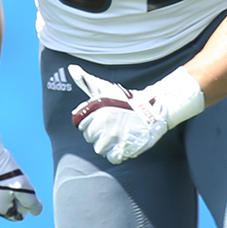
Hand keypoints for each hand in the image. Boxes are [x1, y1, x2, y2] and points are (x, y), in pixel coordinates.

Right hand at [0, 101, 41, 220]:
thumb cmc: (3, 170)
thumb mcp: (24, 186)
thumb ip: (32, 203)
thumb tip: (36, 211)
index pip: (17, 214)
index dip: (24, 203)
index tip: (24, 189)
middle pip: (6, 204)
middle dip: (13, 195)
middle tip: (15, 179)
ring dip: (2, 188)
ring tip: (4, 173)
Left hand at [69, 65, 204, 164]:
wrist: (155, 108)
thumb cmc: (127, 99)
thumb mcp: (105, 88)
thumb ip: (86, 81)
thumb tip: (71, 68)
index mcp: (98, 110)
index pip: (81, 125)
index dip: (89, 124)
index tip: (99, 120)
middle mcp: (106, 123)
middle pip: (90, 138)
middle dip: (97, 134)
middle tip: (110, 128)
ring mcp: (116, 137)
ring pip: (100, 149)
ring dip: (106, 145)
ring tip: (116, 137)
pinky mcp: (127, 147)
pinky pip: (113, 158)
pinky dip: (116, 155)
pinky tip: (121, 147)